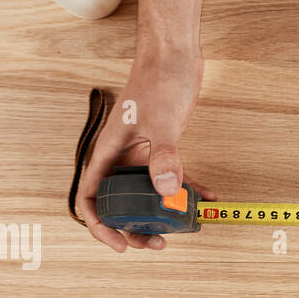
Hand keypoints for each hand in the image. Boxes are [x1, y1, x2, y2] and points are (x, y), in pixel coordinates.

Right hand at [76, 54, 215, 251]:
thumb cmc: (159, 79)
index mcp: (108, 152)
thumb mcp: (161, 121)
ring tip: (183, 227)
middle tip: (158, 243)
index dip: (100, 226)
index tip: (121, 244)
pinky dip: (186, 191)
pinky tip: (206, 198)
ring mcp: (141, 155)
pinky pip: (170, 179)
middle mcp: (121, 157)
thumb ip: (165, 157)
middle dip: (136, 228)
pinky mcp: (162, 150)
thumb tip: (167, 190)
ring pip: (146, 196)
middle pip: (119, 205)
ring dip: (162, 215)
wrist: (175, 53)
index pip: (91, 198)